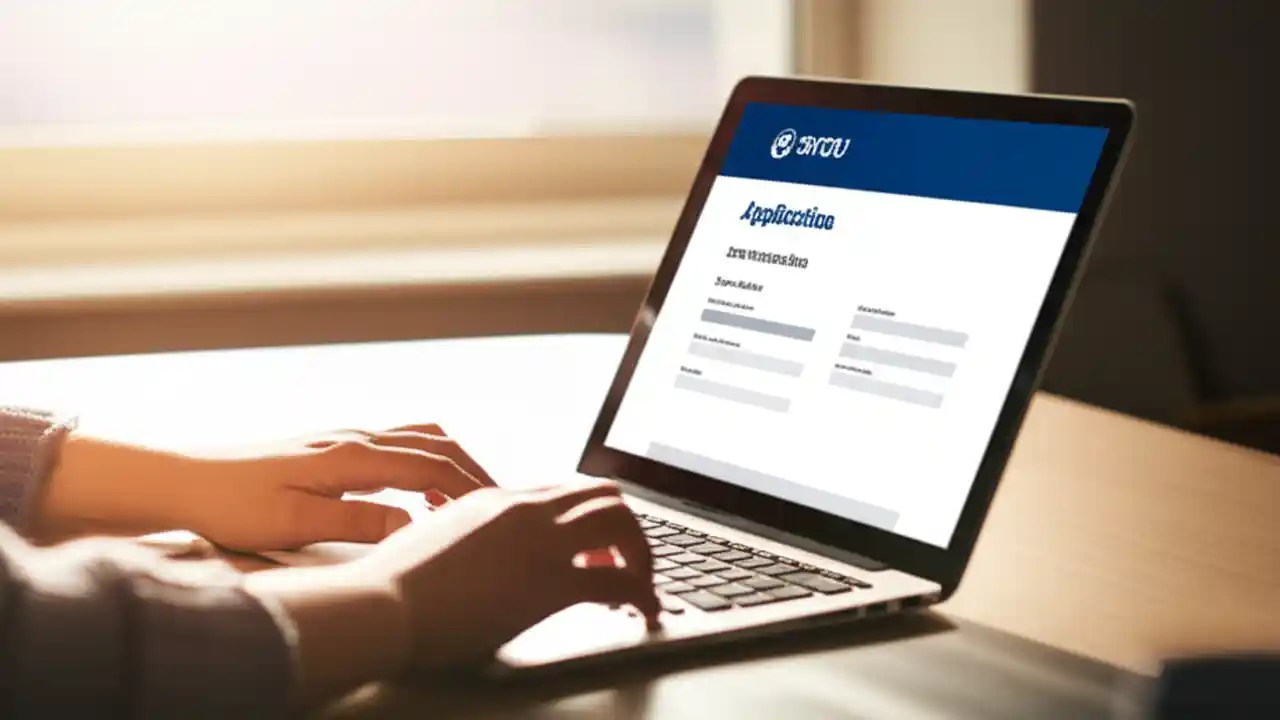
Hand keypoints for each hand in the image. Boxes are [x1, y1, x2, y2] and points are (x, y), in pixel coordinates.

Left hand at [36, 423, 494, 549]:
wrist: (184, 481)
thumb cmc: (232, 506)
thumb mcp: (296, 524)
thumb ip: (359, 522)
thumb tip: (416, 524)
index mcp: (352, 456)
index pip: (431, 465)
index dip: (471, 486)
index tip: (499, 509)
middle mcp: (354, 439)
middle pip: (435, 443)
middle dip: (472, 469)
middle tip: (499, 503)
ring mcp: (343, 439)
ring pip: (418, 437)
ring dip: (450, 462)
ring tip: (467, 497)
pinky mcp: (332, 448)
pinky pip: (396, 444)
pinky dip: (425, 461)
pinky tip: (420, 490)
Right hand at [246, 478, 659, 703]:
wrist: (379, 607)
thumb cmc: (392, 588)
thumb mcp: (432, 542)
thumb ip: (464, 537)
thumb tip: (472, 552)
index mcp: (497, 501)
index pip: (563, 492)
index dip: (587, 519)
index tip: (595, 547)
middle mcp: (525, 511)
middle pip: (603, 494)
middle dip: (625, 527)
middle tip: (626, 562)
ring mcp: (541, 543)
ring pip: (621, 521)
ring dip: (641, 552)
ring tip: (642, 584)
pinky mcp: (551, 584)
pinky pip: (621, 581)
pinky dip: (643, 594)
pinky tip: (643, 611)